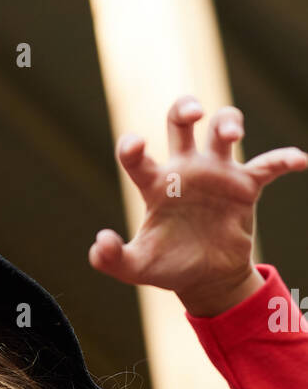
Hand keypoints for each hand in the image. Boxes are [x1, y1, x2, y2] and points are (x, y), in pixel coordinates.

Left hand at [88, 96, 307, 315]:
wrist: (206, 279)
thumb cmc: (168, 266)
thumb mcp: (137, 268)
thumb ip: (113, 259)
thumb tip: (100, 243)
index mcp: (155, 185)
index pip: (137, 157)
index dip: (132, 147)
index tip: (136, 144)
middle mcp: (184, 170)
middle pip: (181, 122)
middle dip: (185, 109)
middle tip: (193, 114)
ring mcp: (216, 174)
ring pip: (222, 130)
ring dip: (229, 123)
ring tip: (232, 137)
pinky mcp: (245, 186)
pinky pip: (269, 164)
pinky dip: (285, 159)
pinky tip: (299, 161)